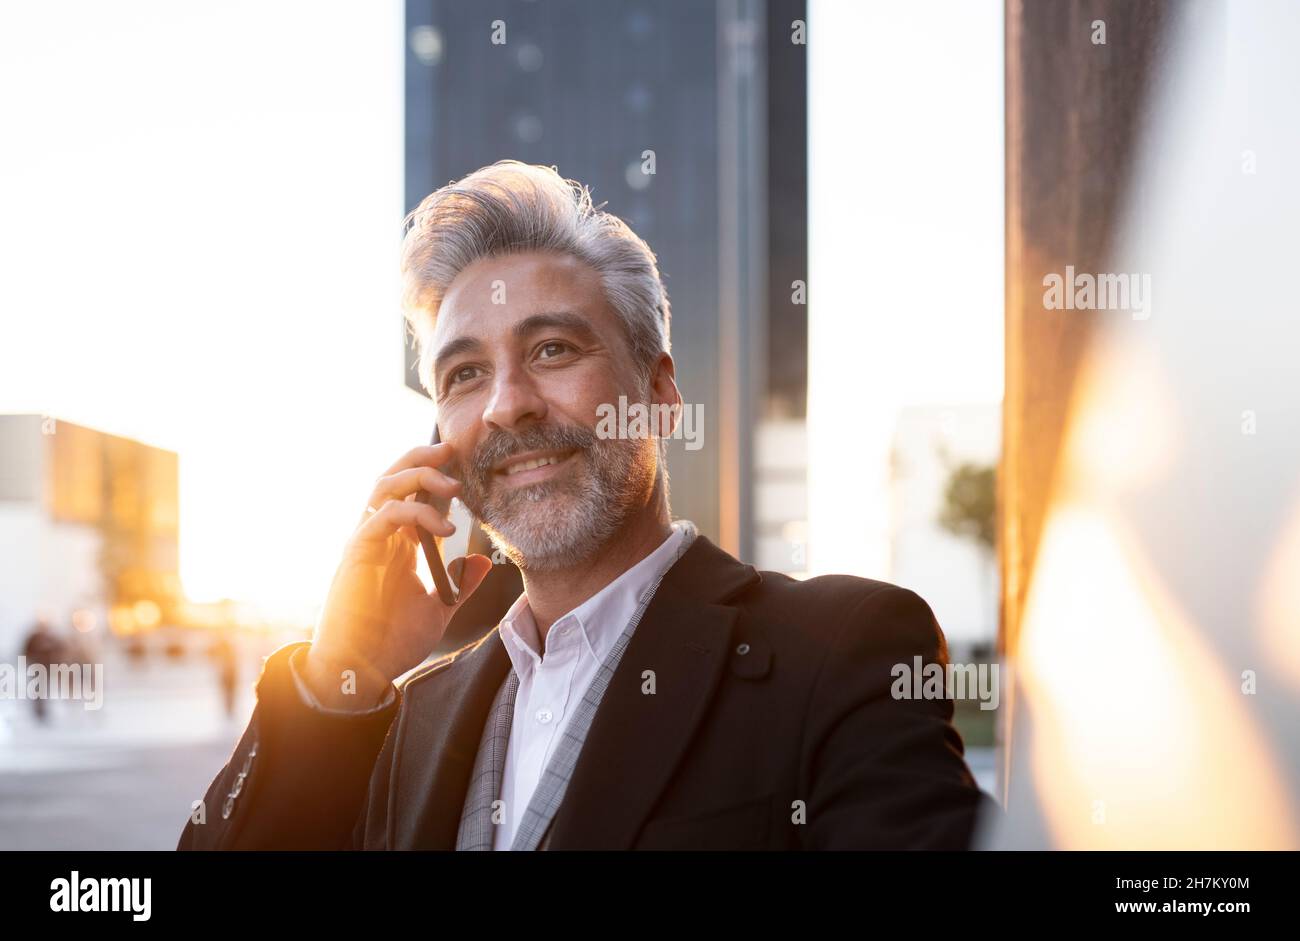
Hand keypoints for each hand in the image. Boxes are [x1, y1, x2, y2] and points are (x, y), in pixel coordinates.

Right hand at [303, 443, 493, 708]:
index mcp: (397, 542)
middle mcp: (379, 535)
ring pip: (384, 488)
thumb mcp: (439, 608)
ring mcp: (366, 542)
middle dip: (421, 458)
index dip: (432, 471)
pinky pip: (381, 517)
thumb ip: (461, 584)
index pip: (411, 492)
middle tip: (451, 450)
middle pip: (393, 478)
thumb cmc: (391, 640)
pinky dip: (414, 513)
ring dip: (419, 476)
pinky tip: (444, 527)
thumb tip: (484, 562)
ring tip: (454, 485)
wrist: (360, 671)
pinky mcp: (357, 554)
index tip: (462, 460)